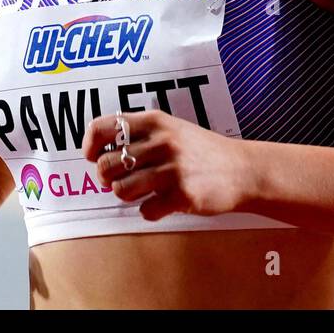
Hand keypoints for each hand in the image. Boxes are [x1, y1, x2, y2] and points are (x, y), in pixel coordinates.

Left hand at [83, 110, 252, 220]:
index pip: (103, 127)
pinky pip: (146, 210)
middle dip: (107, 178)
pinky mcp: (182, 194)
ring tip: (141, 192)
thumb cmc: (202, 151)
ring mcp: (172, 168)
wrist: (243, 170)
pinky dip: (150, 211)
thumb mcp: (173, 128)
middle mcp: (162, 141)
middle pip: (106, 165)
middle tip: (119, 180)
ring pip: (121, 190)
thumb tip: (100, 151)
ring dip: (127, 195)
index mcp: (155, 121)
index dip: (90, 145)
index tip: (91, 156)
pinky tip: (162, 203)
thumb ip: (141, 134)